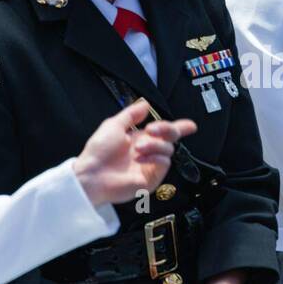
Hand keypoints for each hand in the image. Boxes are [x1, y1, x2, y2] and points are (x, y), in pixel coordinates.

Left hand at [72, 99, 196, 207]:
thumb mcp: (113, 125)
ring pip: (168, 149)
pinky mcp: (151, 178)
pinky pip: (164, 163)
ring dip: (155, 145)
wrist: (91, 175)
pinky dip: (154, 157)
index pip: (164, 132)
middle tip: (154, 129)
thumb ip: (131, 114)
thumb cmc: (98, 153)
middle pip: (171, 137)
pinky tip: (141, 158)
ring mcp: (150, 165)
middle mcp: (148, 151)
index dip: (179, 127)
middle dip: (167, 129)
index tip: (190, 126)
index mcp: (140, 138)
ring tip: (138, 148)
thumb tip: (145, 104)